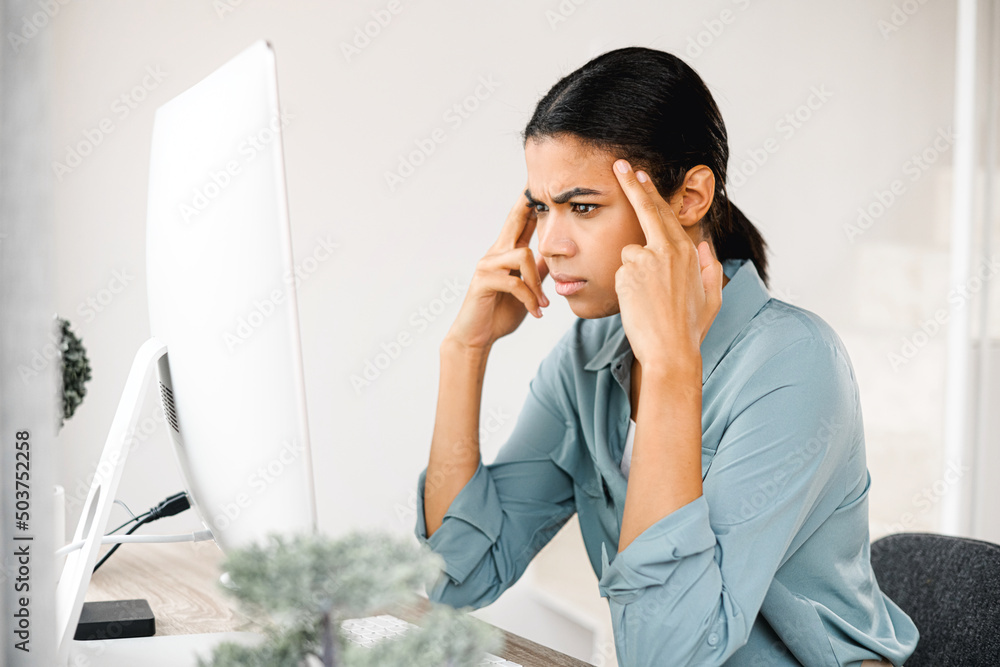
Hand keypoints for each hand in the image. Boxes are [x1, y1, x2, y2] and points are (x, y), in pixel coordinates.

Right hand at [444, 185, 549, 350]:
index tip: (538, 183)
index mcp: (506, 253)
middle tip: (536, 185)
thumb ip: (538, 271)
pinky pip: (514, 282)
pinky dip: (530, 298)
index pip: (519, 222)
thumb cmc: (501, 312)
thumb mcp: (527, 289)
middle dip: (526, 203)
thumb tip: (557, 257)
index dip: (529, 203)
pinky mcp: (483, 282)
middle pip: (513, 220)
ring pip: (523, 256)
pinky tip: (536, 312)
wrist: (477, 336)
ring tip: (543, 304)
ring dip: (538, 283)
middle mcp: (495, 254)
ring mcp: (487, 266)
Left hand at [612, 160, 723, 368]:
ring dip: (633, 274)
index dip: (651, 193)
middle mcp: (667, 250)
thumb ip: (709, 269)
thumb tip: (705, 246)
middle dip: (632, 185)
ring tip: (647, 301)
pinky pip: (620, 274)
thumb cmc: (690, 329)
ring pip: (629, 256)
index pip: (665, 215)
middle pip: (647, 211)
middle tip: (619, 166)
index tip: (640, 175)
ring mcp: (645, 260)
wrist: (671, 351)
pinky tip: (638, 305)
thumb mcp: (711, 298)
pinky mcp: (627, 273)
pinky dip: (626, 288)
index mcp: (688, 252)